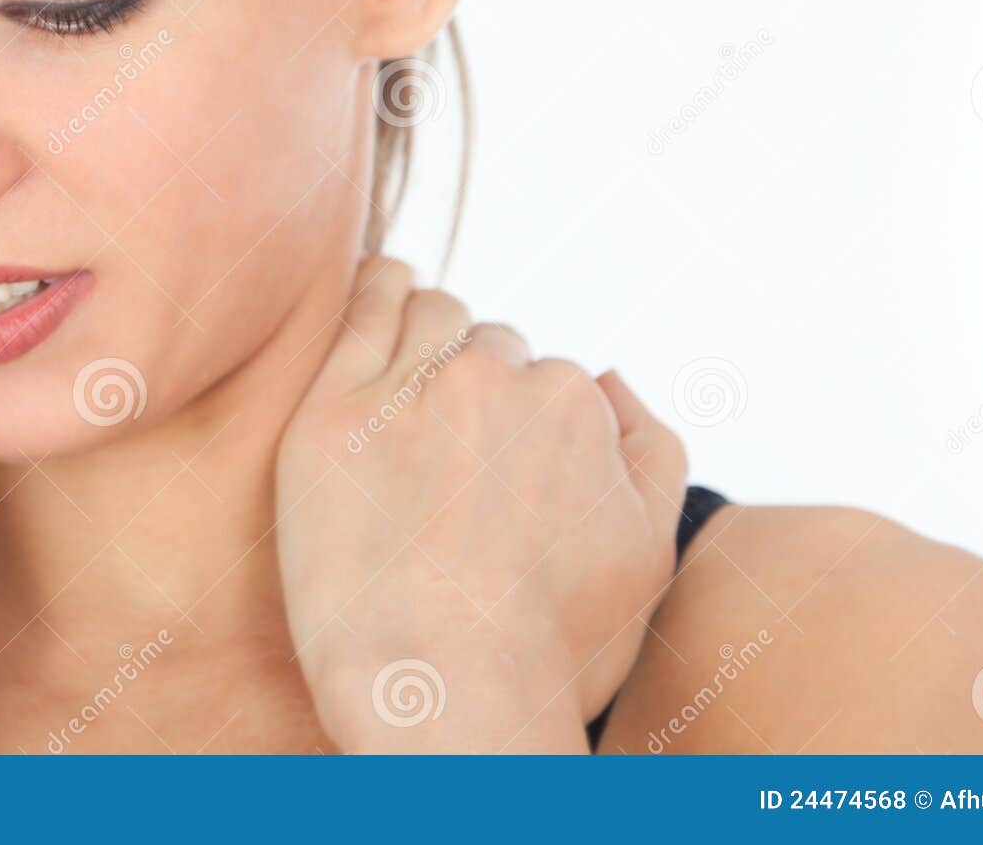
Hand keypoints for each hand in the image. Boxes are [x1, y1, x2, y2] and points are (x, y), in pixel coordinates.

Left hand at [275, 256, 686, 752]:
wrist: (445, 698)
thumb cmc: (551, 646)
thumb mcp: (650, 550)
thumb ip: (650, 447)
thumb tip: (611, 377)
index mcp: (573, 403)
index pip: (546, 380)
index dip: (523, 422)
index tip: (499, 464)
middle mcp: (494, 380)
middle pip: (488, 350)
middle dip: (479, 382)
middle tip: (451, 443)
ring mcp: (408, 391)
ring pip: (430, 318)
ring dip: (430, 328)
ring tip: (412, 343)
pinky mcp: (333, 413)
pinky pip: (358, 314)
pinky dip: (376, 288)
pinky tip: (380, 284)